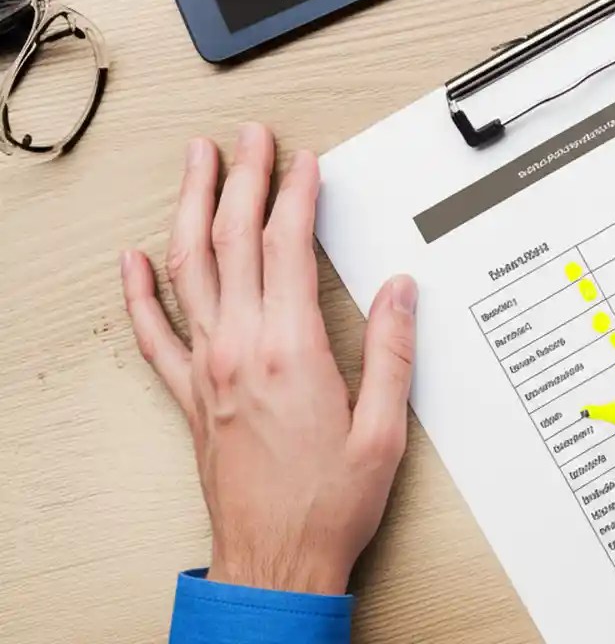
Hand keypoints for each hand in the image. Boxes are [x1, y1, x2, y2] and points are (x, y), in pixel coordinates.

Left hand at [121, 124, 416, 594]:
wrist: (276, 558)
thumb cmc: (328, 502)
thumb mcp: (384, 429)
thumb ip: (393, 351)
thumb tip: (399, 291)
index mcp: (291, 351)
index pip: (287, 247)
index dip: (296, 194)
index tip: (305, 162)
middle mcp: (240, 350)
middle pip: (234, 241)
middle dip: (243, 179)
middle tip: (251, 139)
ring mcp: (206, 369)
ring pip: (189, 269)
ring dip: (192, 209)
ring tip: (197, 167)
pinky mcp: (190, 395)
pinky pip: (152, 333)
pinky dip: (138, 292)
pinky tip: (132, 261)